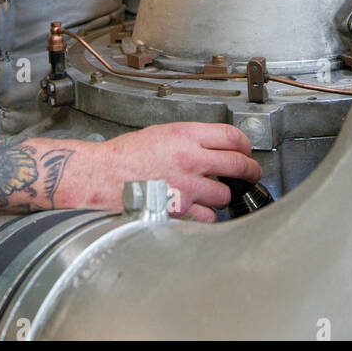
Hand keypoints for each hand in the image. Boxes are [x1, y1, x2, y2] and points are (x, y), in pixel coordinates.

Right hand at [62, 123, 260, 222]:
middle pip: (239, 165)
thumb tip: (213, 145)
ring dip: (221, 195)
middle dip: (250, 171)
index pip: (233, 137)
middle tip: (251, 173)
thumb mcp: (159, 133)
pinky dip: (205, 215)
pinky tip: (196, 209)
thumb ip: (189, 139)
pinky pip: (207, 217)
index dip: (246, 146)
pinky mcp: (180, 211)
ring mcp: (187, 187)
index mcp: (185, 136)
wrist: (100, 177)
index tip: (246, 151)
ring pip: (225, 194)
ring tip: (211, 193)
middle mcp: (190, 160)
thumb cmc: (123, 157)